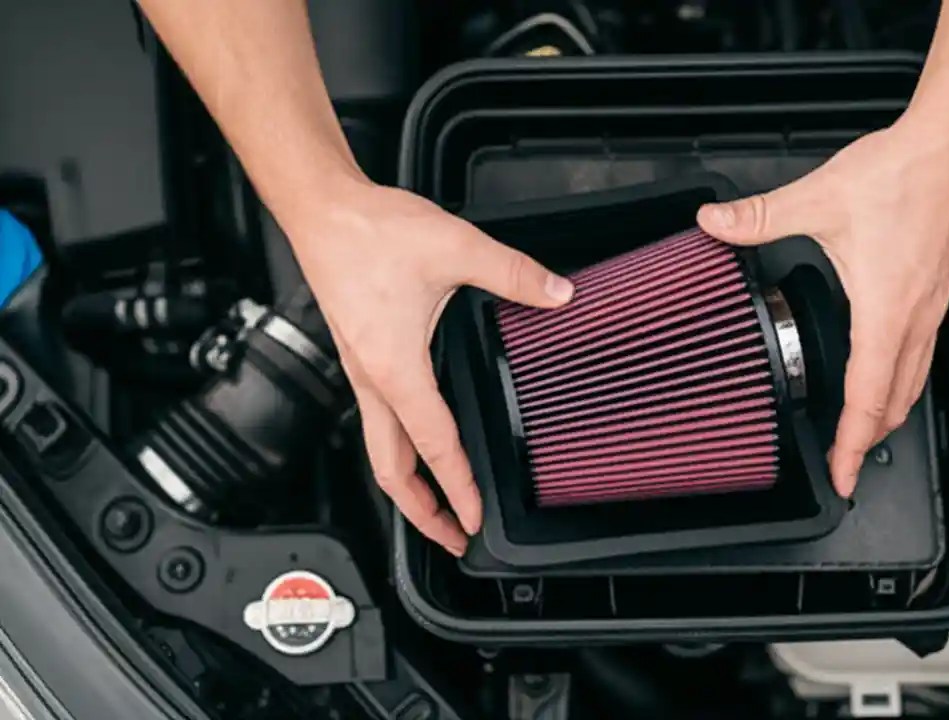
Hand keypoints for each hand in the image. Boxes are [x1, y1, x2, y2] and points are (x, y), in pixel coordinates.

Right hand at [283, 180, 573, 554]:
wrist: (322, 209)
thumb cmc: (372, 231)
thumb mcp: (455, 247)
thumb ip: (513, 274)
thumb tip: (558, 293)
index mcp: (395, 367)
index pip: (433, 445)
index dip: (457, 486)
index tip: (475, 519)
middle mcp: (372, 379)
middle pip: (390, 468)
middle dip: (420, 511)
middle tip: (452, 536)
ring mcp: (360, 371)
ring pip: (379, 447)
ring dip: (407, 484)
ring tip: (436, 506)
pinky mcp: (359, 356)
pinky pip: (377, 420)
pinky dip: (398, 449)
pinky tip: (421, 441)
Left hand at [697, 117, 948, 495]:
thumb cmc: (900, 175)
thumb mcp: (818, 199)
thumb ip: (760, 217)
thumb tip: (714, 224)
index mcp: (885, 310)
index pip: (867, 397)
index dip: (852, 444)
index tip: (843, 476)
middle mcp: (914, 318)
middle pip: (895, 402)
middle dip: (868, 440)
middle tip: (845, 466)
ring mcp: (930, 308)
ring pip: (913, 382)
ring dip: (887, 414)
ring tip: (862, 434)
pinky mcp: (936, 294)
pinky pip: (921, 355)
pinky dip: (901, 382)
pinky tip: (884, 375)